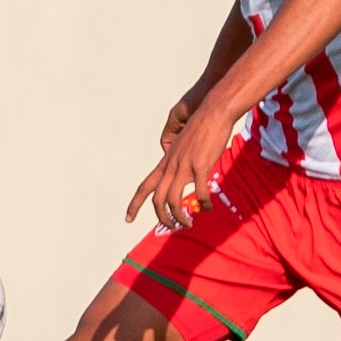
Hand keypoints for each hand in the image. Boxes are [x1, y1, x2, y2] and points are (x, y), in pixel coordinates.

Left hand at [125, 97, 230, 229]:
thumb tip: (183, 174)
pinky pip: (199, 193)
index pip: (145, 187)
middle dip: (162, 218)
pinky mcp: (200, 166)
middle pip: (157, 199)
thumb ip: (179, 161)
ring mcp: (184, 166)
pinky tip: (208, 207)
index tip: (127, 219)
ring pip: (173, 200)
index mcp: (166, 162)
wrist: (213, 113)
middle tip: (172, 227)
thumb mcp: (183, 146)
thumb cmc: (202, 128)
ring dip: (180, 217)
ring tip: (188, 223)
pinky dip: (203, 204)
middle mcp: (171, 166)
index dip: (134, 204)